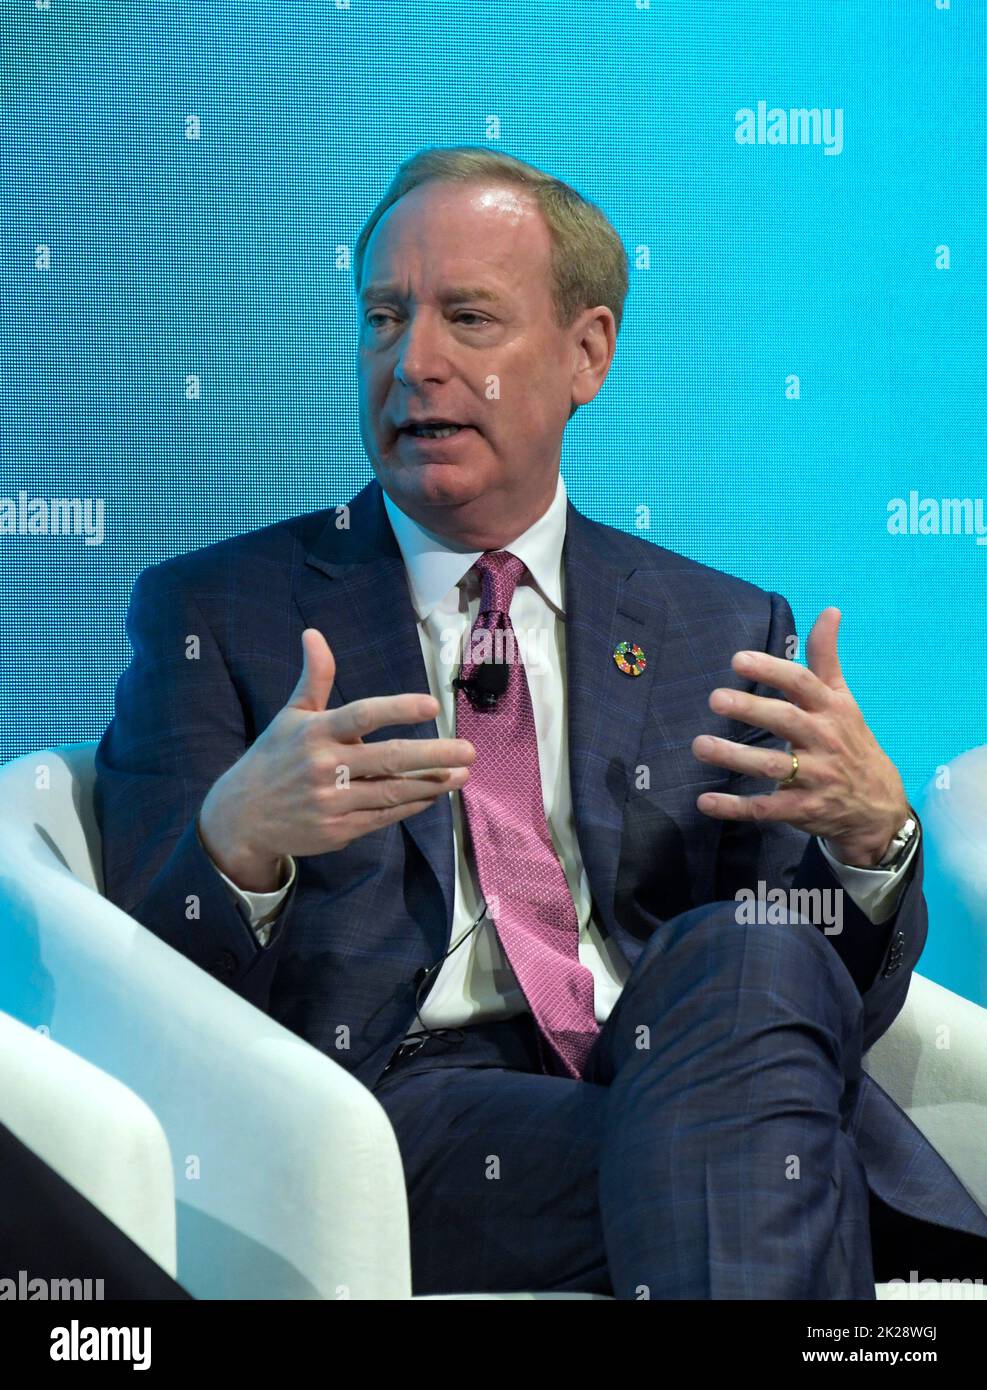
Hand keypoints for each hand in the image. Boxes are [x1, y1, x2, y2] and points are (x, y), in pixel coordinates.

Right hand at [199, 628, 474, 889]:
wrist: (242, 817)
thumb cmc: (274, 758)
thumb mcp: (291, 716)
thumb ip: (314, 678)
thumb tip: (313, 634)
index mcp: (316, 733)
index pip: (362, 715)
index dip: (398, 708)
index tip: (432, 703)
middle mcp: (326, 766)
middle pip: (389, 758)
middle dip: (434, 755)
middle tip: (469, 750)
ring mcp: (333, 801)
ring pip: (393, 792)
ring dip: (432, 784)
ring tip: (461, 774)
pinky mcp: (339, 830)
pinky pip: (384, 816)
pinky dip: (412, 805)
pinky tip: (433, 794)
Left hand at [691, 608, 908, 867]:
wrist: (879, 807)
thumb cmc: (851, 742)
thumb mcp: (844, 699)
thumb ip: (827, 658)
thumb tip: (829, 610)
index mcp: (831, 709)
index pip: (802, 683)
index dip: (772, 670)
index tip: (738, 659)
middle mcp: (824, 741)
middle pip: (786, 721)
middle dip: (751, 709)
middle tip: (715, 698)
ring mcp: (815, 777)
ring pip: (773, 766)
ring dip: (735, 757)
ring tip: (700, 745)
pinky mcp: (803, 810)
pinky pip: (766, 809)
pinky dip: (735, 807)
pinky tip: (704, 801)